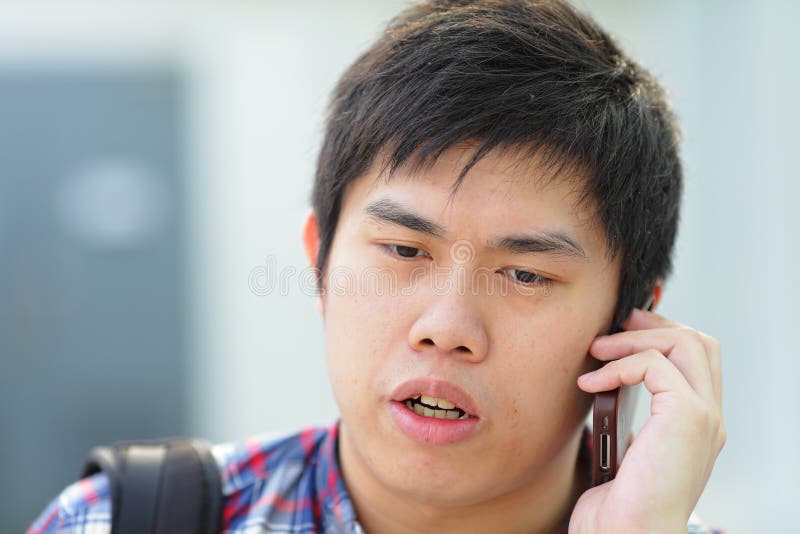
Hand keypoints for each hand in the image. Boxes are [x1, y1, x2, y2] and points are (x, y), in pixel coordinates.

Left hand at [569, 308, 725, 533]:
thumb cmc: (620, 506)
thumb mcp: (628, 454)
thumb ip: (633, 423)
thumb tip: (608, 393)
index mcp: (699, 426)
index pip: (699, 361)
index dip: (663, 336)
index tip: (624, 333)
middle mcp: (710, 418)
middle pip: (699, 342)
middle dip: (655, 325)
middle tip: (615, 324)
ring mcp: (703, 416)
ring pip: (684, 343)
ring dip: (634, 338)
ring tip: (596, 350)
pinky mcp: (687, 415)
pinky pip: (655, 364)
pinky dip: (618, 365)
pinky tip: (590, 382)